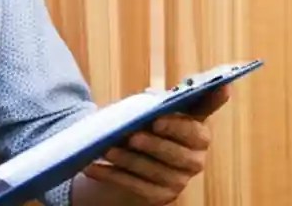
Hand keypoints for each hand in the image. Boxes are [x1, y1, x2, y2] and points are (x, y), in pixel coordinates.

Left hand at [80, 85, 230, 204]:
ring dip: (128, 160)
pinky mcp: (160, 196)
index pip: (199, 125)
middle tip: (132, 137)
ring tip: (107, 150)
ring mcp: (179, 180)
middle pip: (177, 154)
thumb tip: (151, 96)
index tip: (160, 117)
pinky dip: (111, 176)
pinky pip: (134, 186)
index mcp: (197, 132)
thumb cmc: (147, 127)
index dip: (184, 121)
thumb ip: (157, 103)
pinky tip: (92, 168)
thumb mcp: (153, 112)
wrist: (137, 161)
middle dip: (153, 145)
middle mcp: (195, 159)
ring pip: (153, 171)